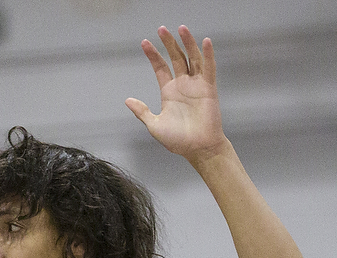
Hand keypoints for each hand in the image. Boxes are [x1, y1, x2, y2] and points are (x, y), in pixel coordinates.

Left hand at [125, 25, 227, 164]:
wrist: (198, 150)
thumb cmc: (178, 141)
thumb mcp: (154, 125)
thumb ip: (142, 112)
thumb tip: (127, 100)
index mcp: (169, 92)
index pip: (160, 67)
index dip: (153, 55)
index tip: (144, 43)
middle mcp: (182, 85)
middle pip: (175, 58)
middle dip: (169, 43)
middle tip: (161, 28)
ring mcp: (196, 85)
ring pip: (192, 58)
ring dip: (187, 43)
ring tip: (181, 28)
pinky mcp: (208, 89)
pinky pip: (208, 68)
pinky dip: (208, 55)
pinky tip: (205, 41)